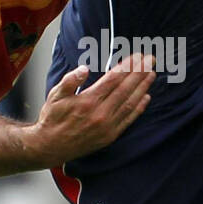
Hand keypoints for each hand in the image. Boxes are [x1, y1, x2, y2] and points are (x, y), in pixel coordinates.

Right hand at [31, 53, 155, 164]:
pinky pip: (128, 119)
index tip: (137, 56)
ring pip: (130, 103)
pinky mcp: (110, 136)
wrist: (50, 147)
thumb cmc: (52, 119)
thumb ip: (70, 80)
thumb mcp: (55, 96)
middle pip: (126, 89)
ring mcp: (107, 126)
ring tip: (152, 74)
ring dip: (143, 87)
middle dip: (140, 72)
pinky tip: (146, 97)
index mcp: (88, 101)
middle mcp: (100, 114)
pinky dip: (139, 108)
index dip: (127, 66)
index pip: (114, 79)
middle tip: (150, 59)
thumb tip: (84, 69)